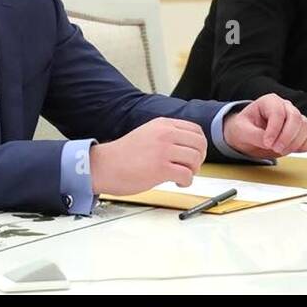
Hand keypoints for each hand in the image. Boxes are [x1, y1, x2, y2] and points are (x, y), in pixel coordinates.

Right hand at [89, 117, 206, 196]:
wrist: (105, 165)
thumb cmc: (123, 154)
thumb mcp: (147, 133)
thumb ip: (166, 135)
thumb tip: (186, 147)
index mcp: (162, 124)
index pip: (196, 130)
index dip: (199, 145)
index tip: (194, 154)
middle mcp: (165, 134)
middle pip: (200, 143)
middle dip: (199, 158)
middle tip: (190, 167)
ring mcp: (163, 150)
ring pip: (196, 159)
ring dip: (193, 171)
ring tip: (181, 175)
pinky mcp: (161, 168)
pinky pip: (187, 175)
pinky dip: (186, 182)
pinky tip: (177, 183)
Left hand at [223, 95, 306, 158]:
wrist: (248, 137)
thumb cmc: (245, 129)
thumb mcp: (242, 131)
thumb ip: (255, 135)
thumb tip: (268, 142)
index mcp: (269, 101)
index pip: (278, 112)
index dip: (274, 129)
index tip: (267, 143)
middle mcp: (285, 107)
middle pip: (295, 117)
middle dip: (286, 136)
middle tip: (276, 148)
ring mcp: (295, 118)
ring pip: (305, 126)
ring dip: (295, 142)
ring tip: (281, 150)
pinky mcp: (301, 132)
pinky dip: (306, 145)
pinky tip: (294, 150)